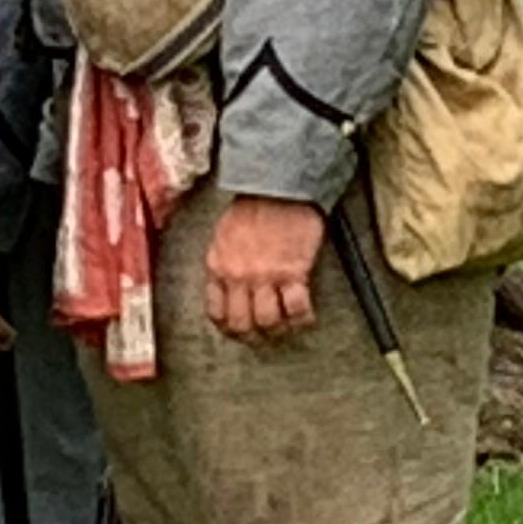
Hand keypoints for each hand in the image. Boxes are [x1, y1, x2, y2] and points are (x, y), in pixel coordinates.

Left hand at [205, 195, 326, 344]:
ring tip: (286, 327)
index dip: (228, 329)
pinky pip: (297, 308)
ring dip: (278, 330)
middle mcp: (239, 276)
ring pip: (268, 322)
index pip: (216, 312)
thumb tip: (228, 286)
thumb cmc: (253, 205)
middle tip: (263, 337)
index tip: (239, 331)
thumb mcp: (223, 235)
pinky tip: (305, 317)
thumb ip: (224, 263)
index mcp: (218, 266)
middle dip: (253, 337)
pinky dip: (302, 319)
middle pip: (241, 324)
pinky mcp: (293, 272)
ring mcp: (265, 275)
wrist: (278, 186)